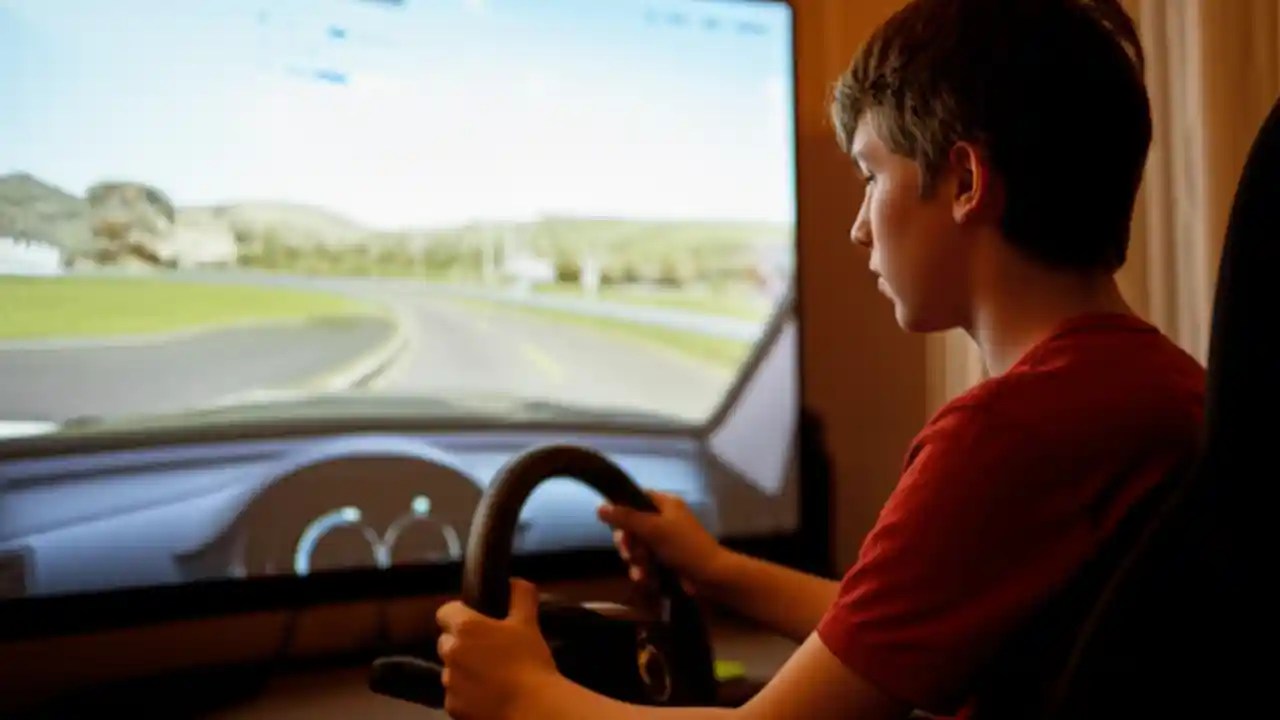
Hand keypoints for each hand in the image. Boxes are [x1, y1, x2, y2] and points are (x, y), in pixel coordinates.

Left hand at [435, 579, 558, 719]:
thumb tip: (514, 581)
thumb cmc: (529, 661)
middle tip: (489, 649)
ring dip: (464, 668)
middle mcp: (451, 652)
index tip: (478, 621)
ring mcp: (449, 682)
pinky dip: (467, 694)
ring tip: (491, 675)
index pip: (445, 611)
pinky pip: (455, 694)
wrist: (532, 707)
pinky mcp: (452, 706)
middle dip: (462, 643)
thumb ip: (520, 595)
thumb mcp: (529, 622)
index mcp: (466, 628)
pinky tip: (489, 694)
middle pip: (446, 641)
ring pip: (450, 669)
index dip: (460, 613)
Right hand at [597, 491, 728, 594]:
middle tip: (630, 554)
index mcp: (665, 504)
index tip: (617, 527)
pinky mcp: (666, 560)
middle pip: (632, 526)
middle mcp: (664, 519)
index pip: (635, 499)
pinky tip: (646, 580)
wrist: (711, 576)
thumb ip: (625, 517)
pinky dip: (645, 571)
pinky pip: (646, 562)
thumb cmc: (684, 546)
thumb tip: (599, 507)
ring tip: (642, 573)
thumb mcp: (653, 529)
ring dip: (636, 561)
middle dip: (629, 544)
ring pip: (638, 547)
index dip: (623, 512)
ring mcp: (665, 541)